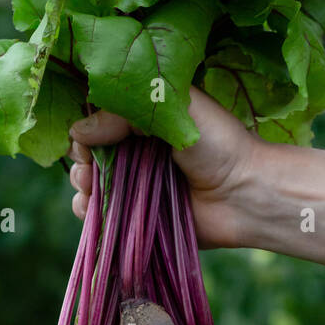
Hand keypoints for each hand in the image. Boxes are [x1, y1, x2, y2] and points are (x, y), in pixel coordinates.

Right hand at [68, 86, 259, 248]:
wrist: (246, 194)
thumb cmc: (219, 143)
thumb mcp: (175, 108)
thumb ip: (125, 112)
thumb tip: (78, 131)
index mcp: (146, 119)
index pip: (99, 119)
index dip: (87, 129)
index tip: (87, 141)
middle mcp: (138, 150)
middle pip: (89, 152)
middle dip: (81, 160)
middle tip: (88, 170)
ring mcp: (137, 184)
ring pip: (90, 183)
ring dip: (81, 185)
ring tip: (91, 189)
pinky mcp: (139, 216)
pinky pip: (100, 215)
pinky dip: (88, 211)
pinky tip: (91, 208)